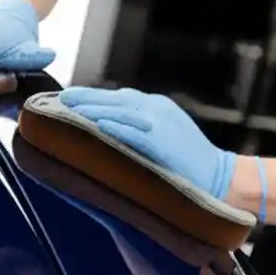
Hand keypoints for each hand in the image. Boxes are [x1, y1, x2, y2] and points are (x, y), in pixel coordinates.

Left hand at [58, 87, 236, 199]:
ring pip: (120, 110)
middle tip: (58, 100)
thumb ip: (134, 127)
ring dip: (92, 109)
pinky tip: (96, 125)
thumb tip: (100, 126)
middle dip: (84, 98)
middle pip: (113, 98)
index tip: (65, 98)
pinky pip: (134, 132)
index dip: (90, 96)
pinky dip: (115, 127)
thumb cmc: (185, 162)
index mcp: (155, 106)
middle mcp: (156, 109)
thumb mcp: (160, 135)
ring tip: (66, 109)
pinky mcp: (163, 143)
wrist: (218, 179)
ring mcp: (160, 124)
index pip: (116, 96)